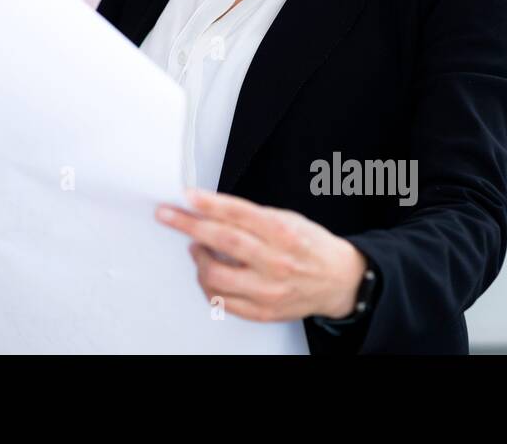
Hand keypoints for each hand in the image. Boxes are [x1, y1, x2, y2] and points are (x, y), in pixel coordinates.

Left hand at [155, 188, 367, 321]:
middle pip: (223, 241)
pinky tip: (207, 272)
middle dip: (189, 225)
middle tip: (167, 215)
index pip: (240, 214)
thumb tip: (210, 209)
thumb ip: (252, 216)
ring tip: (195, 247)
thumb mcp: (288, 219)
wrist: (339, 281)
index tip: (187, 196)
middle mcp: (276, 262)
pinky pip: (222, 301)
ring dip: (197, 258)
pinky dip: (207, 285)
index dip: (210, 204)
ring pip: (216, 275)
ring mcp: (268, 290)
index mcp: (284, 233)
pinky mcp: (263, 311)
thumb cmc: (310, 246)